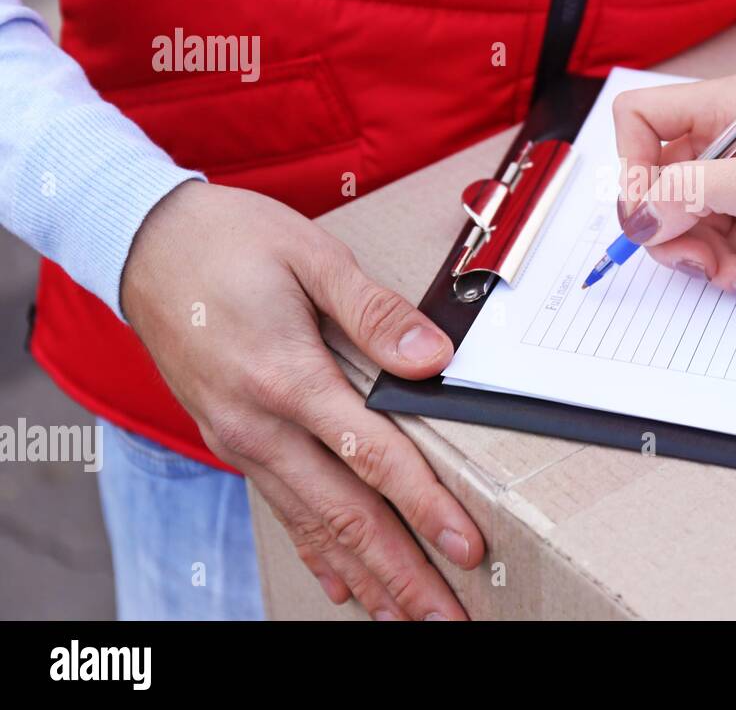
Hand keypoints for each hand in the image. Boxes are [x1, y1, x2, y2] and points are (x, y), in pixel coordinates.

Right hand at [122, 180, 484, 619]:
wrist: (146, 244)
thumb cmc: (229, 242)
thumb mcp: (311, 255)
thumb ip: (375, 311)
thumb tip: (433, 355)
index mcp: (284, 375)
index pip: (372, 456)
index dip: (424, 505)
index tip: (465, 545)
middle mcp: (259, 424)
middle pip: (343, 514)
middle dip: (400, 572)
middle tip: (446, 616)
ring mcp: (242, 440)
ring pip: (313, 525)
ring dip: (365, 576)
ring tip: (406, 616)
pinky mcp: (234, 441)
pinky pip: (284, 510)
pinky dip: (316, 554)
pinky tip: (342, 586)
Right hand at [611, 75, 735, 296]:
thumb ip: (690, 193)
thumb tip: (636, 215)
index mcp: (720, 108)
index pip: (638, 119)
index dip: (632, 167)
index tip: (653, 212)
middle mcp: (720, 141)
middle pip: (655, 189)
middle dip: (677, 236)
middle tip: (706, 263)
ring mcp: (735, 182)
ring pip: (684, 228)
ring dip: (713, 264)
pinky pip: (717, 248)